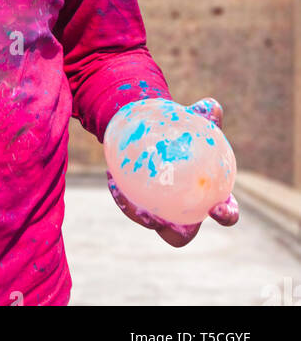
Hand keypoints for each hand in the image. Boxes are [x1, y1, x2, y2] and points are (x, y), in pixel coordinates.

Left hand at [107, 98, 239, 246]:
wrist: (155, 132)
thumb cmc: (183, 130)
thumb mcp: (193, 119)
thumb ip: (204, 115)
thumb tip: (211, 106)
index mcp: (211, 195)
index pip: (226, 213)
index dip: (226, 215)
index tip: (219, 209)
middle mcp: (187, 212)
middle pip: (184, 234)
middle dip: (179, 233)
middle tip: (164, 215)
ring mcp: (162, 213)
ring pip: (151, 223)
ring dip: (139, 213)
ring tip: (127, 194)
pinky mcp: (139, 207)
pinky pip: (129, 206)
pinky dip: (122, 195)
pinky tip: (113, 176)